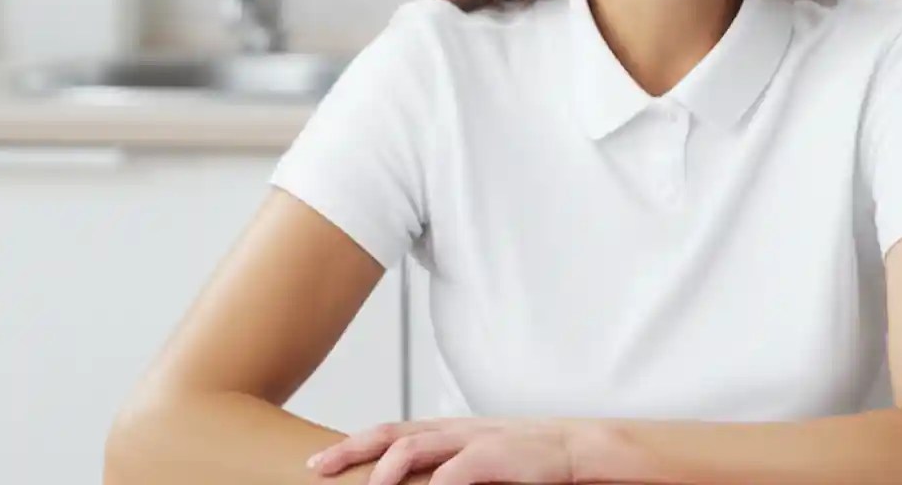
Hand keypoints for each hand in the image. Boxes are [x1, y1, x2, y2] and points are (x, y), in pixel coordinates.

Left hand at [305, 417, 579, 484]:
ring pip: (415, 446)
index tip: (322, 461)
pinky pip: (454, 471)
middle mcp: (457, 429)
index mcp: (452, 431)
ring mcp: (476, 439)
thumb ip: (451, 471)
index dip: (355, 444)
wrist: (582, 451)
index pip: (393, 431)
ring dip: (384, 470)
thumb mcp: (484, 463)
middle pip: (392, 433)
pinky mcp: (496, 454)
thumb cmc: (532, 464)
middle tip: (319, 468)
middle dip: (351, 450)